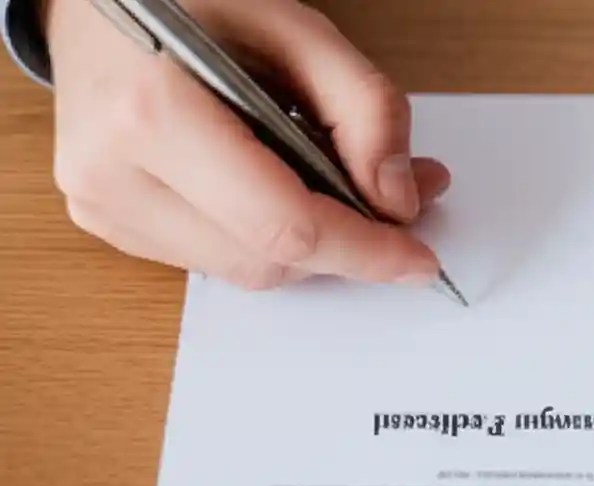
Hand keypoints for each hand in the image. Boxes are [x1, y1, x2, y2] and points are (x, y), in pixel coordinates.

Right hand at [45, 0, 450, 288]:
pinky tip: (276, 185)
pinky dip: (262, 237)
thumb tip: (398, 200)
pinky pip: (214, 260)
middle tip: (399, 202)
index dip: (365, 252)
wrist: (93, 0)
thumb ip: (366, 108)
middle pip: (268, 260)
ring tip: (340, 183)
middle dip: (346, 245)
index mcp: (153, 114)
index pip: (284, 226)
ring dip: (308, 244)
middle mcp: (114, 174)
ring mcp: (104, 206)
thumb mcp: (294, 25)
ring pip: (244, 271)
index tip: (419, 260)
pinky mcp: (108, 224)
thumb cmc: (192, 1)